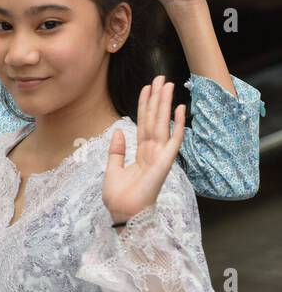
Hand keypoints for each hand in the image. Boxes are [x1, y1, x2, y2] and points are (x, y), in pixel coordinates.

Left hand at [103, 76, 185, 224]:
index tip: (146, 88)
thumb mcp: (112, 168)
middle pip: (154, 120)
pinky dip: (177, 125)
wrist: (121, 213)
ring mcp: (159, 157)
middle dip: (157, 98)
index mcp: (140, 153)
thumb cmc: (119, 196)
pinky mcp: (164, 163)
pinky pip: (173, 141)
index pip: (143, 124)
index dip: (145, 106)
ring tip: (168, 85)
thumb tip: (118, 131)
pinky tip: (180, 109)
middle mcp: (152, 152)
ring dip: (165, 104)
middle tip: (160, 78)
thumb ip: (116, 150)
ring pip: (163, 125)